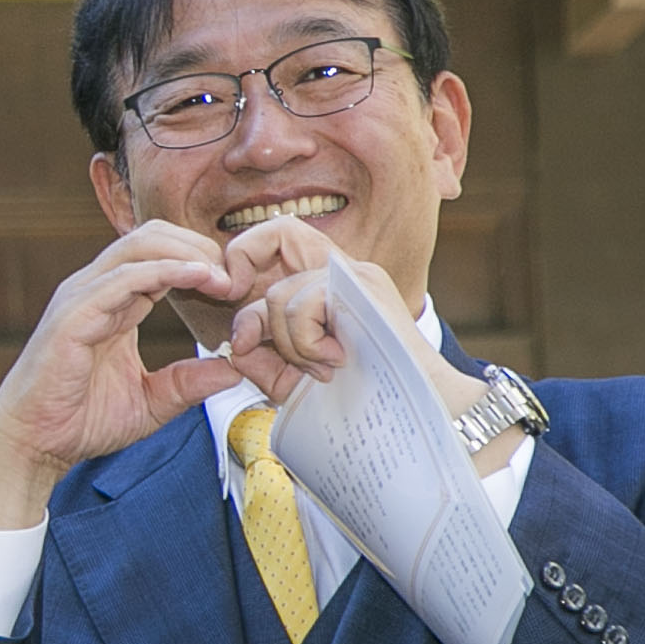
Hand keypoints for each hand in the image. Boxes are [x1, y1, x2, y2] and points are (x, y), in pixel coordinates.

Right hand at [0, 225, 246, 527]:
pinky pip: (123, 277)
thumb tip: (232, 370)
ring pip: (139, 245)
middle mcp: (95, 290)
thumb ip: (187, 383)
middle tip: (236, 275)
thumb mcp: (151, 402)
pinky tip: (195, 279)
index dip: (201, 260)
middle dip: (199, 246)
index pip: (160, 255)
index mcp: (113, 303)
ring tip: (223, 277)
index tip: (237, 286)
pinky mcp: (73, 315)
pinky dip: (164, 270)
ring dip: (187, 254)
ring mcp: (81, 297)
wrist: (33, 445)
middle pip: (152, 236)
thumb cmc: (79, 422)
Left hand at [218, 221, 516, 473]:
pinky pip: (304, 306)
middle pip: (279, 229)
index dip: (241, 256)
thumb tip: (233, 343)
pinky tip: (337, 360)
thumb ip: (259, 358)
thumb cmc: (359, 399)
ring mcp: (354, 274)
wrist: (416, 414)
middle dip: (249, 270)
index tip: (229, 292)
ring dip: (289, 343)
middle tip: (251, 330)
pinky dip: (307, 344)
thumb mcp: (292, 379)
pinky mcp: (363, 285)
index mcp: (323, 285)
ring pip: (281, 294)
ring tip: (323, 366)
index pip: (275, 239)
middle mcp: (340, 270)